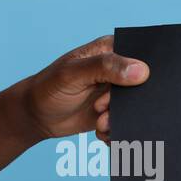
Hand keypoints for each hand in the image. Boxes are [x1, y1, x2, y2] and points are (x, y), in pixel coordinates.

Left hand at [15, 35, 149, 141]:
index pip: (141, 55)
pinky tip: (101, 130)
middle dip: (130, 103)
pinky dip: (117, 130)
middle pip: (144, 85)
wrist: (37, 117)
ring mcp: (118, 92)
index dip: (144, 72)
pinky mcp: (116, 112)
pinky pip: (129, 122)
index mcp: (111, 50)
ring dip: (121, 119)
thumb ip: (105, 68)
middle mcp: (118, 70)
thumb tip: (142, 71)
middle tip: (102, 108)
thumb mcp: (73, 74)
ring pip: (138, 107)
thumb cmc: (48, 88)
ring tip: (100, 123)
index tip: (128, 89)